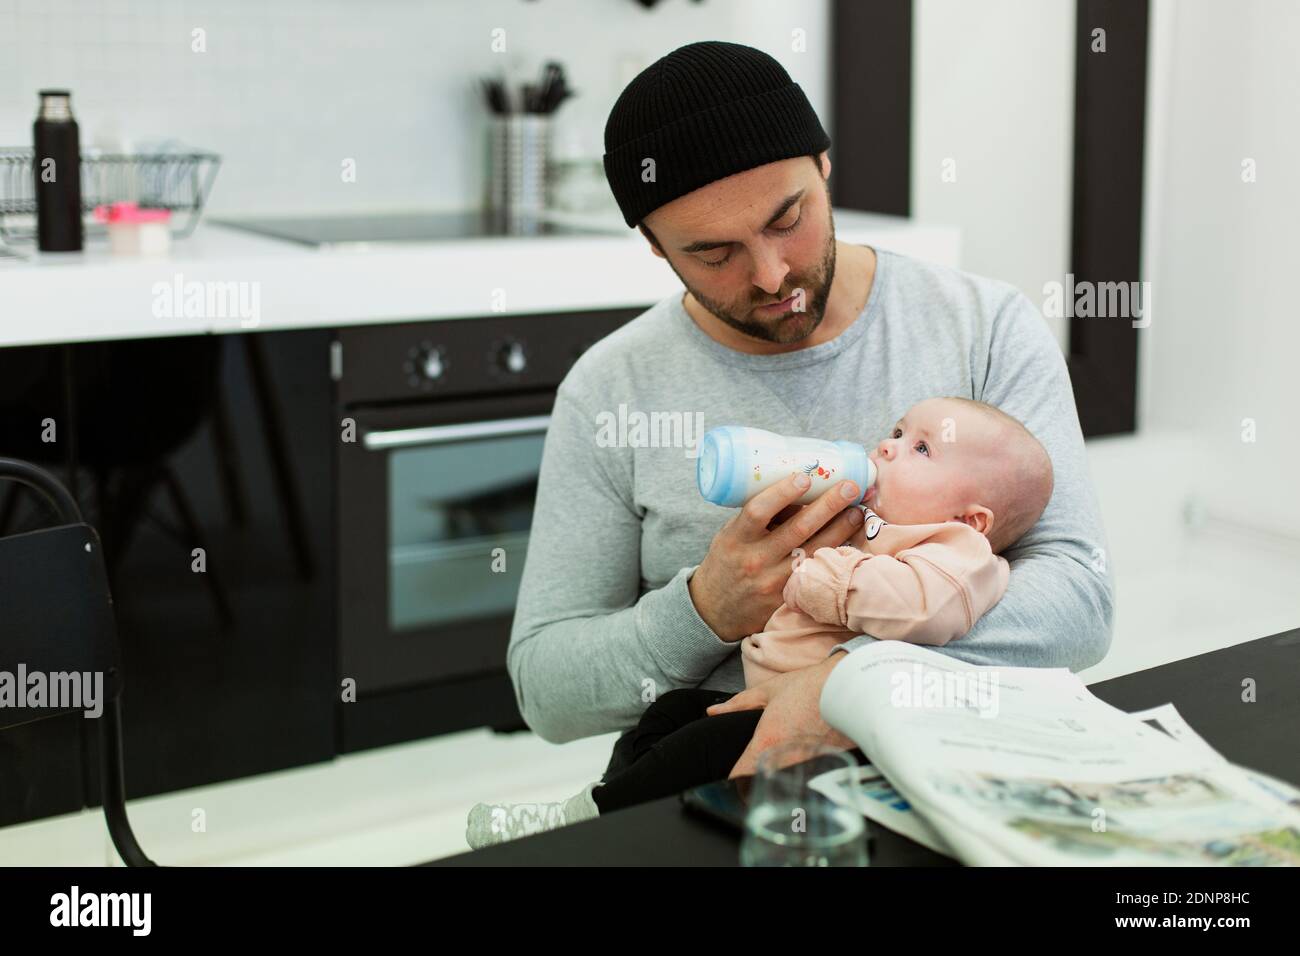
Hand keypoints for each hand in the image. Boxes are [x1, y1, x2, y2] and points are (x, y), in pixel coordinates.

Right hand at [688, 474, 863, 641]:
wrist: (716, 610)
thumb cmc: (728, 562)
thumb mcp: (732, 534)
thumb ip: (760, 517)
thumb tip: (801, 492)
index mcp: (736, 539)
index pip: (758, 512)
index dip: (782, 493)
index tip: (804, 477)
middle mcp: (755, 560)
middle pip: (797, 529)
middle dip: (828, 505)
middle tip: (849, 487)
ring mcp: (773, 582)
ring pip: (813, 551)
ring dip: (840, 529)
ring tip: (856, 511)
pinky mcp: (787, 599)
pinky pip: (815, 573)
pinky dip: (834, 556)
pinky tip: (850, 542)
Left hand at [705, 653, 854, 777]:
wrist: (851, 685)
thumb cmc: (809, 685)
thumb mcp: (768, 691)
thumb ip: (738, 704)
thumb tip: (713, 712)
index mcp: (767, 741)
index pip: (740, 778)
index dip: (732, 782)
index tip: (732, 778)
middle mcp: (787, 758)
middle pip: (763, 785)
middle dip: (755, 784)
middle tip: (754, 774)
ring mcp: (808, 765)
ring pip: (786, 784)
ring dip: (780, 780)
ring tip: (779, 767)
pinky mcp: (827, 765)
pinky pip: (808, 777)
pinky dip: (803, 775)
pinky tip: (803, 759)